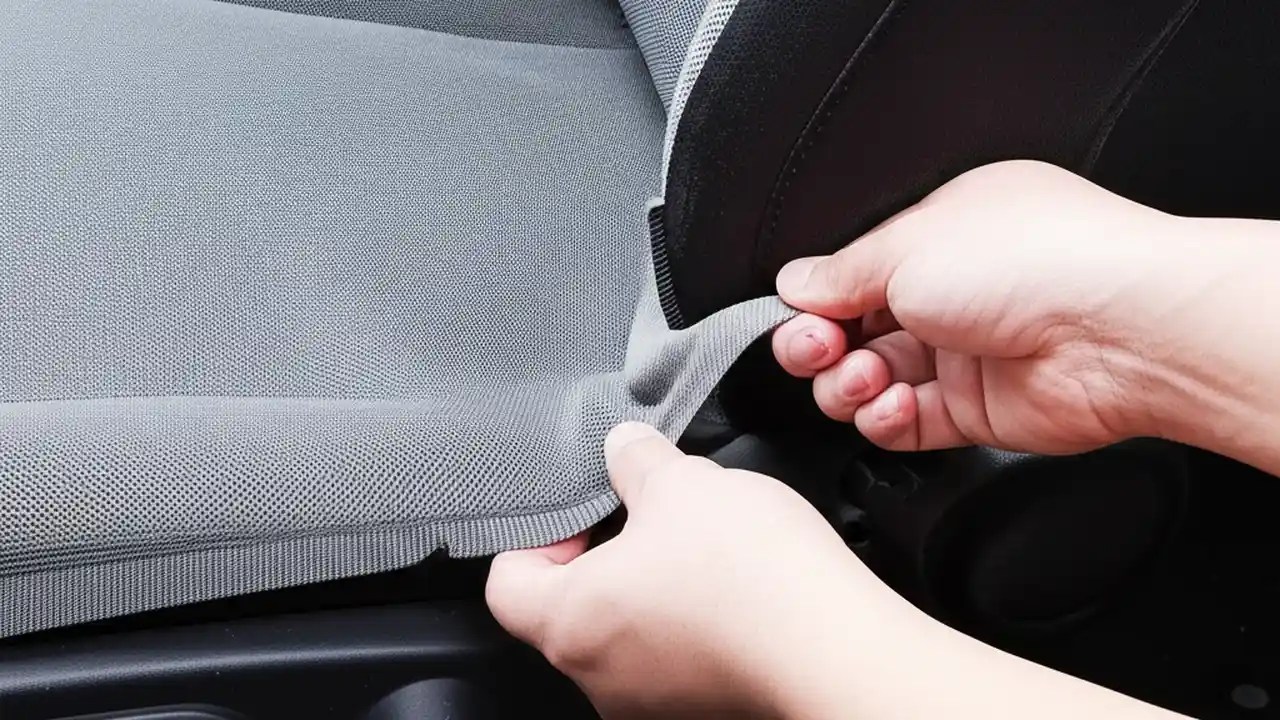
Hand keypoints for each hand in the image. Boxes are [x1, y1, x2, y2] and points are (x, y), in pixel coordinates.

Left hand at [486, 423, 1186, 719]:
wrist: (839, 649)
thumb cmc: (753, 577)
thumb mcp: (683, 482)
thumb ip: (636, 460)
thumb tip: (624, 447)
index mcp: (570, 622)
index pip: (507, 582)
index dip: (542, 536)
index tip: (589, 512)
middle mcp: (599, 678)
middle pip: (572, 608)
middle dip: (612, 554)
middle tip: (658, 515)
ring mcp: (654, 705)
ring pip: (631, 634)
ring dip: (659, 588)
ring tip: (710, 549)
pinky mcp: (705, 710)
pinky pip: (680, 660)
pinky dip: (699, 624)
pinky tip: (741, 590)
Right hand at [772, 160, 1203, 453]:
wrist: (1120, 328)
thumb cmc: (1036, 261)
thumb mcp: (906, 246)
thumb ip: (839, 273)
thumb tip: (795, 283)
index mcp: (941, 234)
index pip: (855, 273)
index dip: (818, 299)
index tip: (802, 313)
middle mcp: (954, 290)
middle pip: (855, 329)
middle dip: (819, 344)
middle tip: (815, 348)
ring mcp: (966, 352)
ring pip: (873, 380)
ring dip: (848, 385)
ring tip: (860, 378)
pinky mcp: (977, 409)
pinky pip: (907, 424)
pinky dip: (884, 420)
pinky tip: (887, 405)